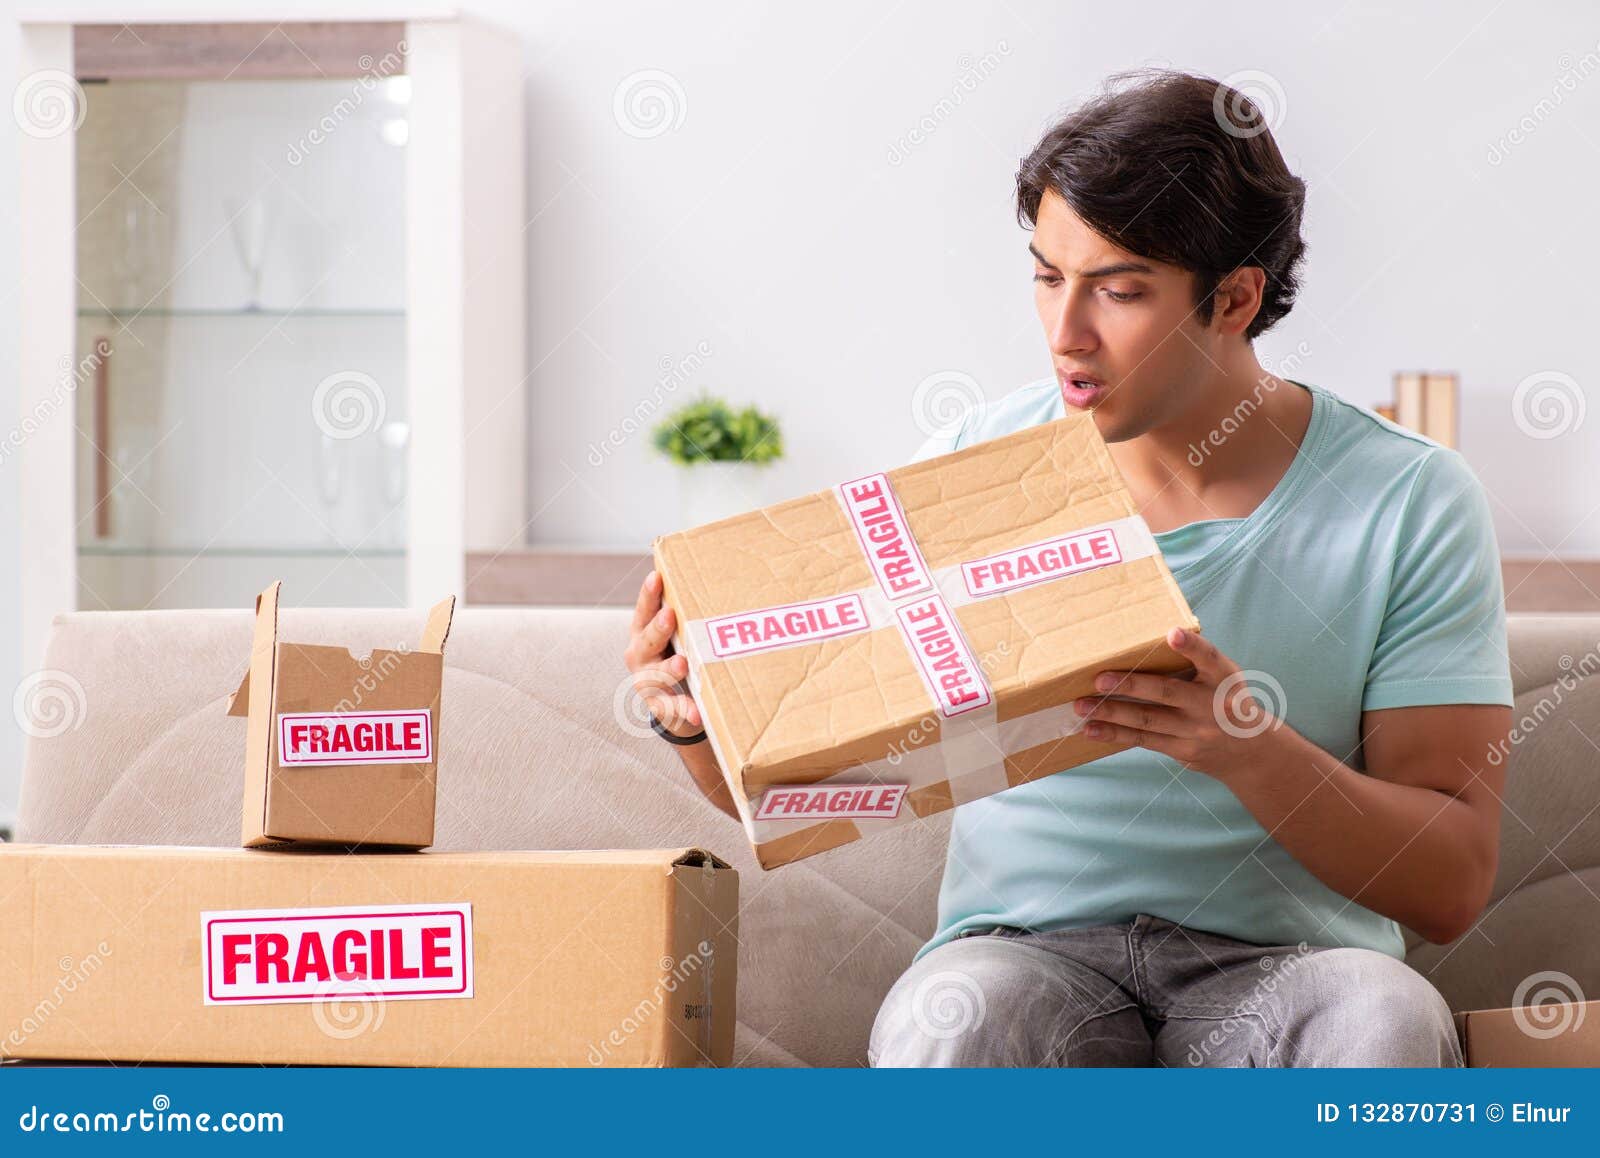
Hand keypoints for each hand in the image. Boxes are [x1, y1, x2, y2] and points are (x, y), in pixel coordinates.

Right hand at [623, 569, 703, 739]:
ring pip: (656, 674)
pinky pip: (671, 708)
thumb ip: (687, 613)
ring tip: (681, 664)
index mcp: (643, 631)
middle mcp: (640, 654)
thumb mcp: (678, 633)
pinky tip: (697, 712)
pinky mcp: (658, 705)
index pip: (645, 609)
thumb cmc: (677, 652)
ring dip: (669, 668)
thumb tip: (718, 576)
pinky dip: (684, 709)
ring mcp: (646, 680)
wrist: (671, 700)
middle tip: (670, 615)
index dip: (649, 594)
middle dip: (658, 627)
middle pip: (647, 639)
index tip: (656, 577)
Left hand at [1071, 627, 1286, 782]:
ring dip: (1112, 712)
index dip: (1191, 646)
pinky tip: (1091, 729)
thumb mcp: (1224, 677)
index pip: (1209, 657)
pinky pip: (1144, 740)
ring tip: (1082, 705)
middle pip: (1167, 692)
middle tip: (1099, 678)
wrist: (1249, 751)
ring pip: (1148, 719)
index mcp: (1223, 678)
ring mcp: (1196, 730)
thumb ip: (1197, 659)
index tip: (1172, 634)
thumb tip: (1152, 635)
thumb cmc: (1226, 700)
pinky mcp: (1182, 750)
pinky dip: (1115, 734)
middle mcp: (1211, 704)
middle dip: (1131, 684)